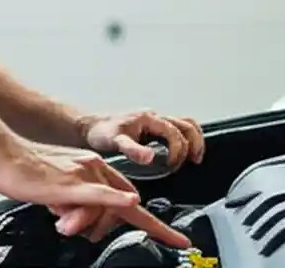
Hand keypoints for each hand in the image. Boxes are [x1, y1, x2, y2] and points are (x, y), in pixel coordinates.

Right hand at [0, 139, 190, 248]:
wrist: (2, 155)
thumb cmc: (24, 171)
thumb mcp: (59, 191)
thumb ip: (77, 205)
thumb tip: (81, 224)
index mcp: (94, 168)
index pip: (131, 197)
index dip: (157, 225)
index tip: (178, 241)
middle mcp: (95, 168)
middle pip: (121, 209)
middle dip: (107, 227)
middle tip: (72, 224)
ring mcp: (84, 174)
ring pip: (103, 210)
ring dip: (86, 223)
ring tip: (58, 217)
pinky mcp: (70, 183)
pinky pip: (98, 194)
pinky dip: (114, 201)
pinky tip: (128, 204)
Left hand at [84, 111, 205, 169]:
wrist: (90, 127)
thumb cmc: (100, 132)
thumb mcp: (114, 141)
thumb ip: (132, 149)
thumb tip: (150, 157)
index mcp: (148, 119)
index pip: (174, 133)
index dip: (178, 150)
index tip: (172, 166)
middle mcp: (154, 117)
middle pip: (186, 125)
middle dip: (194, 143)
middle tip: (193, 161)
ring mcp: (154, 121)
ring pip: (184, 124)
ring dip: (193, 140)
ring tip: (194, 157)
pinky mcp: (152, 127)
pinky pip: (176, 129)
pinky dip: (185, 139)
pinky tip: (181, 153)